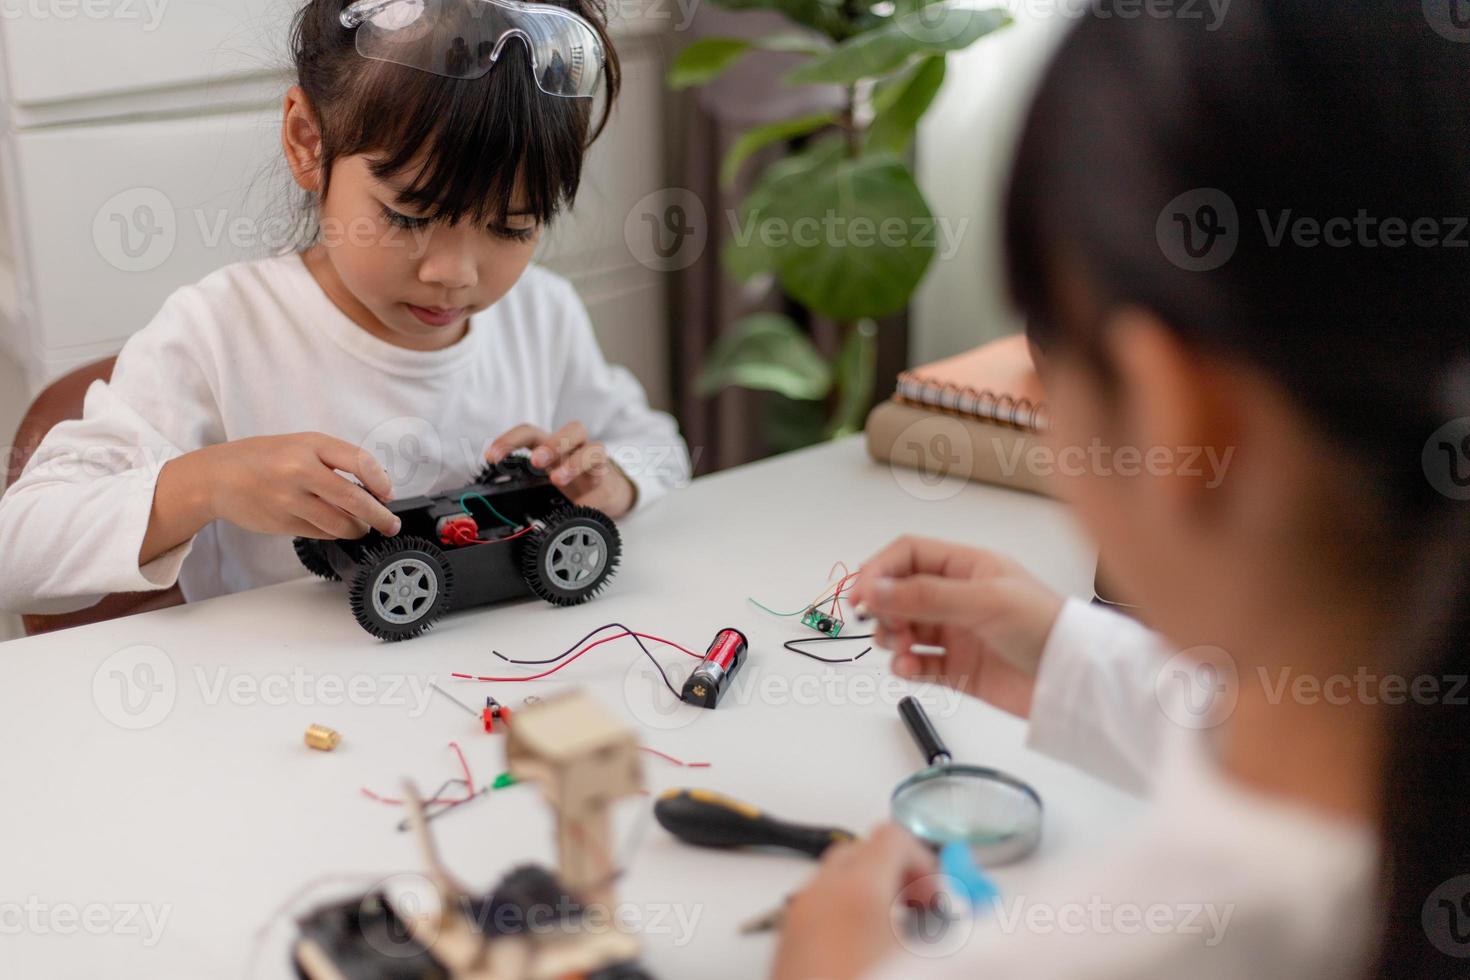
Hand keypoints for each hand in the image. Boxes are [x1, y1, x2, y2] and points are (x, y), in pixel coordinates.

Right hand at [143, 433, 398, 565]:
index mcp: (309, 444)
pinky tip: (336, 528)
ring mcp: (290, 499)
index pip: (359, 461)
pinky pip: (320, 533)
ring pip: (339, 523)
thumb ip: (333, 461)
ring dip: (358, 529)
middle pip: (354, 499)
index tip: (389, 494)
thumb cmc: (262, 458)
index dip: (381, 480)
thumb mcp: (299, 445)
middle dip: (379, 516)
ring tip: (362, 527)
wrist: (215, 477)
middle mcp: (300, 471)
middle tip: (391, 524)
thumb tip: (372, 488)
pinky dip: (334, 533)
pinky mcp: (282, 523)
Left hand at [486, 422, 636, 517]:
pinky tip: (580, 501)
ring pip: (593, 448)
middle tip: (536, 461)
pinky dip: (591, 486)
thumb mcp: (541, 485)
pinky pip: (602, 473)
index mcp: (550, 446)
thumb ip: (526, 491)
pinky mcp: (605, 476)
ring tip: (557, 479)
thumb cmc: (567, 485)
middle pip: (570, 430)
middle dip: (552, 443)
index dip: (509, 441)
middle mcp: (573, 448)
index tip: (492, 457)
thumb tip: (504, 513)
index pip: (529, 434)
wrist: (602, 494)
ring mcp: (592, 460)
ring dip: (574, 462)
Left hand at [772, 824, 940, 979]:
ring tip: (897, 940)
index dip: (926, 864)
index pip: (894, 837)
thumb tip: (966, 923)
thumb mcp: (923, 962)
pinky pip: (819, 905)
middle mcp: (821, 895)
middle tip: (923, 915)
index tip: (940, 901)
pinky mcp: (786, 941)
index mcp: (858, 891)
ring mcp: (798, 917)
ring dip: (872, 894)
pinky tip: (868, 956)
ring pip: (838, 877)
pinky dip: (845, 914)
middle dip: (898, 876)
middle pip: (864, 851)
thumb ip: (951, 938)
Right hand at [848, 537, 1065, 717]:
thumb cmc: (1046, 627)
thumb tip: (875, 588)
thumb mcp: (984, 601)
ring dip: (891, 638)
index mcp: (967, 567)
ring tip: (900, 648)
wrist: (1074, 682)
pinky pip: (917, 663)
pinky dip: (905, 666)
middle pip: (899, 592)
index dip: (879, 570)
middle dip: (883, 607)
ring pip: (903, 629)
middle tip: (882, 624)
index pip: (908, 555)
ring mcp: (957, 633)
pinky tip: (909, 668)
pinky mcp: (959, 669)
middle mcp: (958, 597)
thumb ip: (925, 596)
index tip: (860, 594)